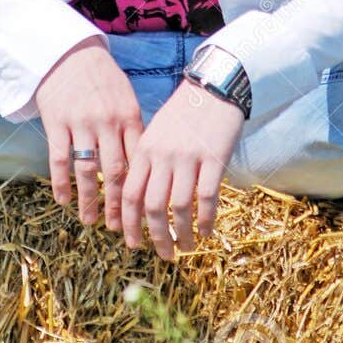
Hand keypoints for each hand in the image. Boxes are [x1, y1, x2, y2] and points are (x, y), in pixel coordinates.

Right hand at [34, 35, 143, 227]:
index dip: (141, 190)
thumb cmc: (102, 78)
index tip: (144, 213)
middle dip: (118, 204)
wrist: (69, 53)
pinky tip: (63, 201)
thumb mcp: (125, 98)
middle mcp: (107, 123)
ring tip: (91, 222)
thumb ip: (133, 130)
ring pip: (86, 170)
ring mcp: (81, 123)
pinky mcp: (56, 122)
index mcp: (129, 117)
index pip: (138, 162)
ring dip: (89, 200)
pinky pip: (60, 159)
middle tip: (119, 228)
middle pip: (115, 172)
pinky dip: (61, 183)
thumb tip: (143, 164)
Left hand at [119, 79, 243, 262]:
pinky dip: (205, 220)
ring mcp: (188, 158)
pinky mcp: (213, 159)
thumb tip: (140, 198)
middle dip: (155, 236)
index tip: (132, 242)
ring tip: (186, 248)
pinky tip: (207, 233)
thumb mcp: (156, 132)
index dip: (129, 222)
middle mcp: (162, 156)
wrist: (214, 88)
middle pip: (151, 206)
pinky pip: (206, 198)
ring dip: (181, 234)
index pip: (129, 193)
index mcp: (144, 149)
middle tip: (163, 254)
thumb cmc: (184, 112)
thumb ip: (147, 161)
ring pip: (178, 207)